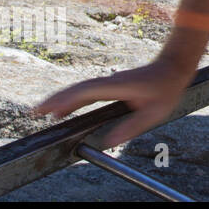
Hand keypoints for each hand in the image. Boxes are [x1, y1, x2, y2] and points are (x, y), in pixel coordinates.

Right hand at [33, 58, 192, 147]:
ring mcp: (109, 82)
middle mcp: (109, 82)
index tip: (48, 109)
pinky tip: (65, 109)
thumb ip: (132, 126)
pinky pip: (87, 91)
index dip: (65, 100)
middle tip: (35, 112)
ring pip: (80, 89)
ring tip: (42, 112)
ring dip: (61, 99)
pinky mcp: (111, 84)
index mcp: (117, 86)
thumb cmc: (167, 87)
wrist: (174, 66)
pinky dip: (72, 99)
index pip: (85, 92)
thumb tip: (109, 142)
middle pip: (77, 90)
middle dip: (55, 100)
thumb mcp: (155, 112)